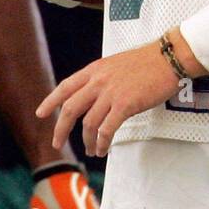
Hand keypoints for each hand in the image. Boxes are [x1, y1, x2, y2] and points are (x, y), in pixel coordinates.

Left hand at [36, 43, 181, 156]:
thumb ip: (101, 79)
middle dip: (61, 129)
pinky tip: (102, 149)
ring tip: (91, 150)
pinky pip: (106, 129)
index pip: (65, 87)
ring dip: (87, 141)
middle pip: (71, 109)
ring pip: (89, 123)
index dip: (50, 101)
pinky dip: (102, 142)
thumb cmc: (147, 62)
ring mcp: (111, 93)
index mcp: (94, 70)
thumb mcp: (115, 64)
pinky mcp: (125, 105)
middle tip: (57, 143)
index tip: (41, 114)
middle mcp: (98, 81)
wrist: (167, 58)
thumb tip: (94, 97)